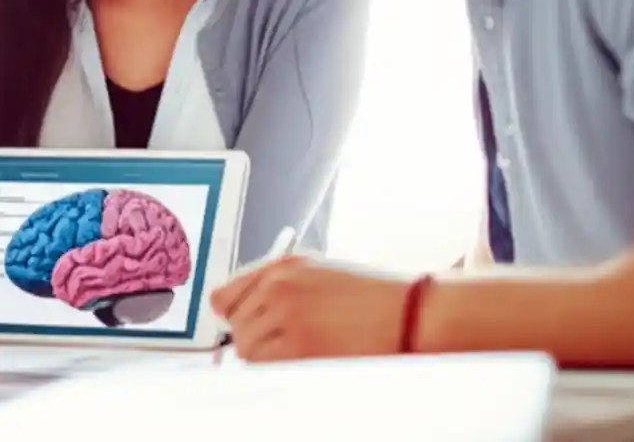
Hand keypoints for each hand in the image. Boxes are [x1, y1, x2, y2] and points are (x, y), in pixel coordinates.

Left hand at [208, 255, 410, 362]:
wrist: (411, 312)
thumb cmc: (372, 297)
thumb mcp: (319, 274)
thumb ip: (276, 287)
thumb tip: (237, 314)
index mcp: (282, 267)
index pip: (222, 297)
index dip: (233, 316)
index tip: (245, 325)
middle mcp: (279, 286)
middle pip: (235, 327)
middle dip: (253, 339)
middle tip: (282, 345)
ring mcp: (287, 314)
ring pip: (246, 349)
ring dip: (265, 356)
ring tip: (298, 353)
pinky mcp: (299, 345)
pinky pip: (264, 364)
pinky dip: (275, 367)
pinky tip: (302, 360)